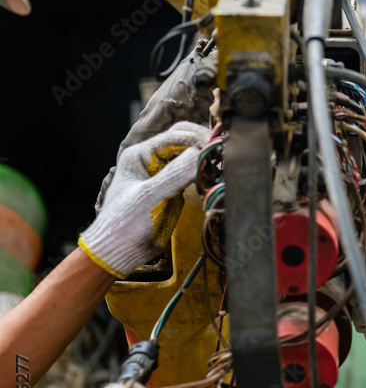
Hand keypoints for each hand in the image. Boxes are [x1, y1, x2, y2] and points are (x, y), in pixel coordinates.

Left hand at [80, 121, 209, 277]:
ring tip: (220, 167)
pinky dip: (204, 172)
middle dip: (204, 145)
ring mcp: (163, 173)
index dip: (199, 140)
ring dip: (206, 158)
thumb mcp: (151, 197)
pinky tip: (213, 177)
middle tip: (223, 156)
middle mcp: (152, 159)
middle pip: (185, 140)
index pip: (176, 135)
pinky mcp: (172, 187)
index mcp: (141, 154)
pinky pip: (192, 172)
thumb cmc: (126, 225)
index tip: (218, 151)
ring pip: (191, 155)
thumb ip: (176, 174)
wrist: (119, 252)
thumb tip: (202, 153)